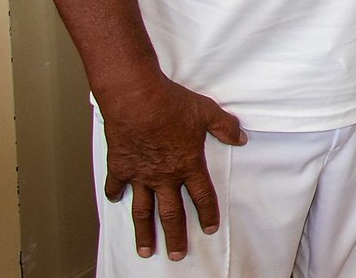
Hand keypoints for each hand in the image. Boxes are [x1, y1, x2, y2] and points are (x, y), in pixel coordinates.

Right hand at [98, 76, 245, 260]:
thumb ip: (225, 127)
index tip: (209, 229)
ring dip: (144, 232)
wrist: (136, 99)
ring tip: (145, 250)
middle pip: (171, 213)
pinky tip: (115, 201)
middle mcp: (164, 176)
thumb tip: (240, 137)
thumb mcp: (207, 112)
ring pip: (143, 210)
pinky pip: (117, 185)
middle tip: (177, 255)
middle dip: (175, 236)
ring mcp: (140, 174)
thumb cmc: (171, 104)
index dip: (207, 213)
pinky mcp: (120, 166)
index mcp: (187, 164)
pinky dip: (115, 194)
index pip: (202, 196)